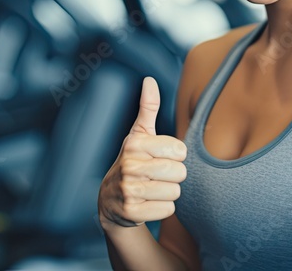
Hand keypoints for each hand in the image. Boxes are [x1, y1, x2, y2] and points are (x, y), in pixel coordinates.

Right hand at [98, 76, 187, 228]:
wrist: (111, 200)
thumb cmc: (132, 162)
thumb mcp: (138, 135)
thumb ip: (148, 108)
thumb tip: (149, 80)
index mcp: (135, 144)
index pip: (180, 151)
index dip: (176, 156)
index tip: (161, 157)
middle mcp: (129, 166)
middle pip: (180, 173)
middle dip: (173, 176)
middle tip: (157, 176)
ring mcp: (129, 190)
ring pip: (175, 192)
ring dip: (168, 193)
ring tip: (152, 189)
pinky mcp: (132, 212)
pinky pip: (167, 210)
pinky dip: (162, 209)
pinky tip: (148, 203)